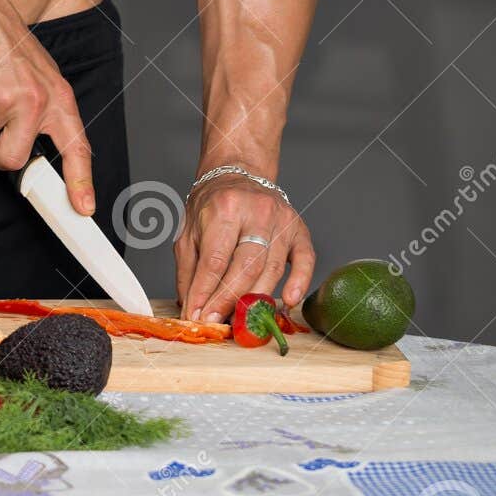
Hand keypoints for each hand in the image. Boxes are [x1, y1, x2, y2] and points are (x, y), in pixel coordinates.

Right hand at [0, 0, 94, 213]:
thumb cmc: (4, 42)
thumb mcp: (38, 73)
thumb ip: (40, 111)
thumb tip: (31, 149)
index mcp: (57, 97)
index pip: (76, 146)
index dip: (81, 181)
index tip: (84, 209)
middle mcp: (34, 101)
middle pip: (12, 159)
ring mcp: (3, 101)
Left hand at [175, 174, 314, 322]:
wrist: (239, 174)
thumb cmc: (213, 206)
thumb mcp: (189, 231)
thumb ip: (189, 271)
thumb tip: (191, 309)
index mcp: (224, 208)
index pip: (216, 259)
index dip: (206, 292)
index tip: (198, 316)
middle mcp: (256, 211)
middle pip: (246, 266)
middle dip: (230, 299)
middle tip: (217, 322)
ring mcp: (281, 219)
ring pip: (272, 268)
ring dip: (257, 300)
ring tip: (242, 320)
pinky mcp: (299, 229)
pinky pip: (306, 259)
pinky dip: (299, 282)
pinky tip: (289, 301)